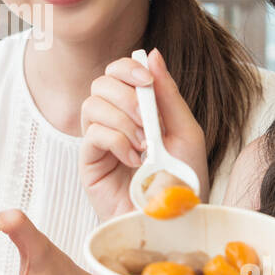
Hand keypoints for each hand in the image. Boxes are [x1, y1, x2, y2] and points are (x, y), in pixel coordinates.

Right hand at [79, 48, 208, 221]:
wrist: (175, 221)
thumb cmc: (182, 182)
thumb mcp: (185, 132)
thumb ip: (168, 94)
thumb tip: (153, 53)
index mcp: (138, 111)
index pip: (118, 72)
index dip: (127, 67)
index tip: (146, 79)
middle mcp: (115, 122)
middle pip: (101, 83)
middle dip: (127, 97)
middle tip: (148, 122)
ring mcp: (100, 142)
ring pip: (92, 105)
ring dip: (123, 120)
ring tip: (144, 145)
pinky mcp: (89, 163)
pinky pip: (92, 134)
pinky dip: (117, 141)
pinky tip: (134, 160)